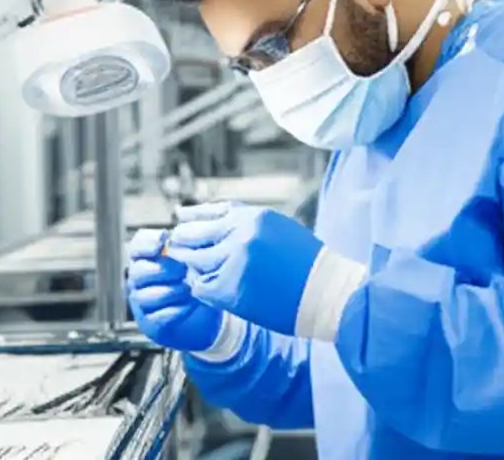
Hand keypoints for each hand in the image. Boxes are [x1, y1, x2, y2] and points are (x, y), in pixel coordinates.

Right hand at [126, 229, 223, 351]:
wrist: (202, 319)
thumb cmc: (197, 282)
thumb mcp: (196, 261)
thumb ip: (191, 247)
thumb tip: (195, 230)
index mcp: (146, 260)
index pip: (137, 246)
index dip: (148, 242)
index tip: (165, 239)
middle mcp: (138, 280)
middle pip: (140, 270)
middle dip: (165, 269)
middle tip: (185, 270)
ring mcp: (142, 303)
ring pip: (148, 295)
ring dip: (173, 291)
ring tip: (191, 289)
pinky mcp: (151, 324)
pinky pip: (159, 316)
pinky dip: (177, 310)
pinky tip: (190, 305)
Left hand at [165, 203, 328, 336]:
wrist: (326, 293)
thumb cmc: (308, 263)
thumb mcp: (280, 229)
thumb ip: (249, 223)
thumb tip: (218, 221)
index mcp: (255, 217)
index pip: (213, 211)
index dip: (194, 215)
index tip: (181, 217)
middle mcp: (242, 235)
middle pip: (198, 234)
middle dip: (185, 238)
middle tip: (176, 243)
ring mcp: (235, 263)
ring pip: (196, 261)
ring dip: (190, 263)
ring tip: (187, 265)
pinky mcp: (231, 290)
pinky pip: (202, 286)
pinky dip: (199, 286)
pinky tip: (202, 285)